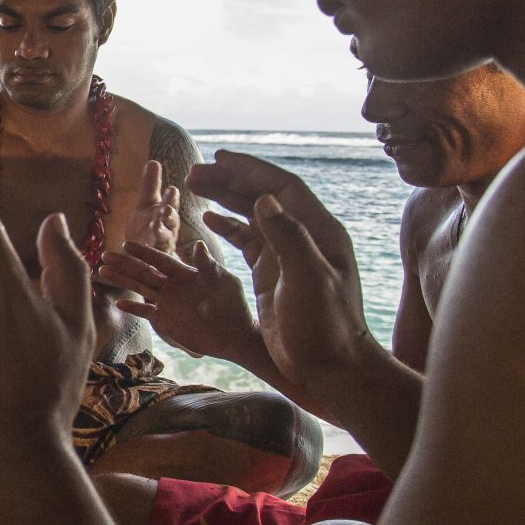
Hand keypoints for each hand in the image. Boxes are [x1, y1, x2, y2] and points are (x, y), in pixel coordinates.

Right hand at [101, 239, 268, 367]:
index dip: (144, 252)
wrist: (235, 334)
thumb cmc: (234, 304)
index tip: (126, 244)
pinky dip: (133, 307)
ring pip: (140, 288)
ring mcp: (168, 303)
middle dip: (124, 264)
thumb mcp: (223, 282)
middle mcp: (172, 286)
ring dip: (122, 281)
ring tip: (102, 272)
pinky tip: (118, 302)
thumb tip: (198, 244)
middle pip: (144, 272)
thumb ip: (208, 265)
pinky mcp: (166, 320)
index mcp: (185, 273)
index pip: (160, 260)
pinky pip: (145, 311)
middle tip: (105, 255)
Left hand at [119, 159, 180, 259]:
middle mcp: (168, 232)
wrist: (138, 257)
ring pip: (164, 241)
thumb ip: (150, 186)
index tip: (172, 189)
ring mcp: (161, 248)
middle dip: (169, 215)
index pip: (171, 205)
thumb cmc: (146, 227)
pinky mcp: (151, 262)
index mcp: (167, 217)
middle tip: (166, 208)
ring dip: (160, 233)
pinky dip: (144, 254)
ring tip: (155, 225)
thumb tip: (154, 161)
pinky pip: (149, 258)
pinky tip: (141, 248)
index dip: (172, 199)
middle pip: (171, 223)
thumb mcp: (146, 205)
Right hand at [188, 152, 378, 412]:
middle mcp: (304, 236)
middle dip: (229, 181)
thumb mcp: (308, 279)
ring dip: (225, 199)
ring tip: (193, 187)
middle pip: (263, 196)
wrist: (330, 365)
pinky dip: (227, 227)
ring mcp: (288, 254)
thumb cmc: (324, 326)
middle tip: (194, 173)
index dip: (251, 169)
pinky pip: (248, 240)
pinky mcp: (273, 273)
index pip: (282, 187)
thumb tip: (264, 199)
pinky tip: (207, 220)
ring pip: (252, 216)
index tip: (219, 158)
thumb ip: (288, 237)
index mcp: (318, 231)